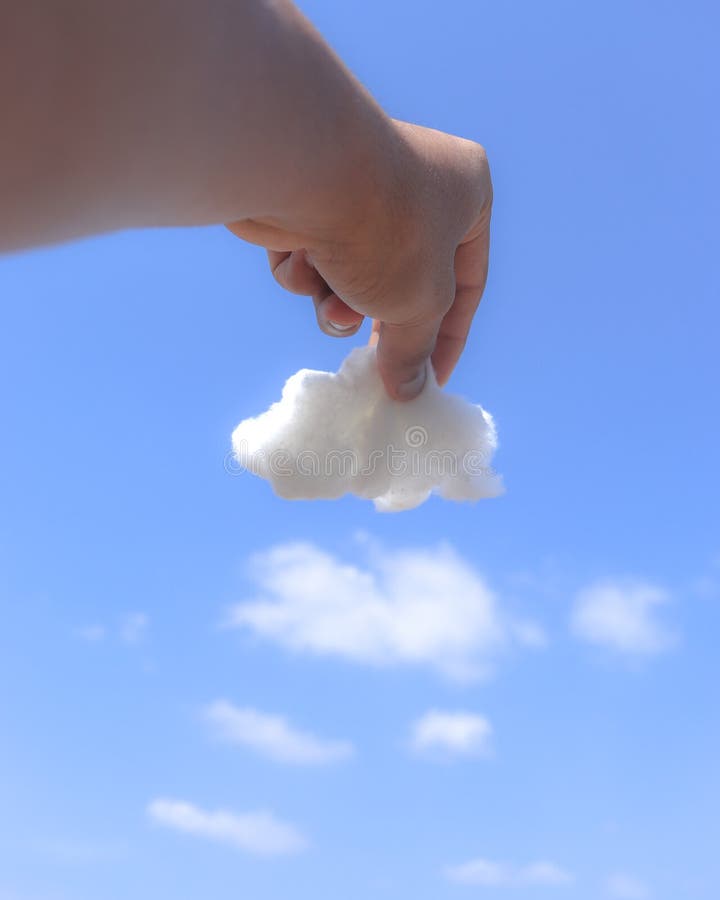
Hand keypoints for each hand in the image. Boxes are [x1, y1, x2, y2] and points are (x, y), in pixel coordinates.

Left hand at [228, 119, 491, 400]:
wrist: (300, 173)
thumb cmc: (387, 232)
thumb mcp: (420, 304)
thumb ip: (415, 350)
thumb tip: (408, 390)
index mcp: (465, 190)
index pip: (469, 280)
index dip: (450, 338)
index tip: (432, 380)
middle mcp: (413, 182)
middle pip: (404, 279)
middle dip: (384, 324)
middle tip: (375, 368)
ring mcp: (354, 188)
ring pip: (353, 273)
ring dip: (340, 302)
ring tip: (333, 308)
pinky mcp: (303, 200)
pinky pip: (313, 256)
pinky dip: (306, 273)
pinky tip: (301, 263)